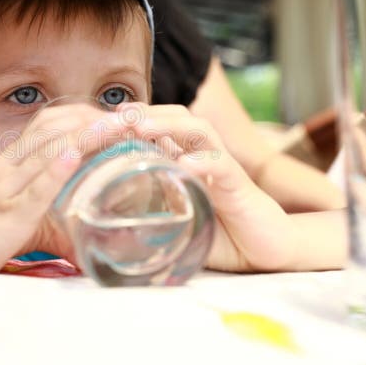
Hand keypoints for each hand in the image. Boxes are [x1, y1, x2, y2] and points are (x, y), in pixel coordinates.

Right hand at [0, 103, 130, 272]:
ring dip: (84, 136)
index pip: (48, 121)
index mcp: (13, 158)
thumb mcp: (25, 200)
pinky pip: (34, 189)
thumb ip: (55, 195)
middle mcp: (9, 165)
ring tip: (113, 127)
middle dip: (92, 119)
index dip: (82, 112)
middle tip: (127, 117)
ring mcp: (7, 187)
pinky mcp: (8, 214)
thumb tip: (99, 208)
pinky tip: (74, 157)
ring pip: (45, 152)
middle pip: (51, 129)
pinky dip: (55, 172)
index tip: (115, 114)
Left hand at [117, 103, 298, 271]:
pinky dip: (203, 161)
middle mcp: (203, 158)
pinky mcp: (240, 186)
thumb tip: (107, 225)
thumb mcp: (175, 224)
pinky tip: (184, 164)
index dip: (131, 122)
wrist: (265, 251)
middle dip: (145, 113)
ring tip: (140, 127)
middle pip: (177, 118)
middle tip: (115, 116)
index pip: (159, 129)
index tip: (100, 123)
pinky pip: (222, 165)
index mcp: (186, 162)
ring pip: (199, 130)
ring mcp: (221, 168)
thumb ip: (149, 217)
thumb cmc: (219, 237)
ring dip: (168, 124)